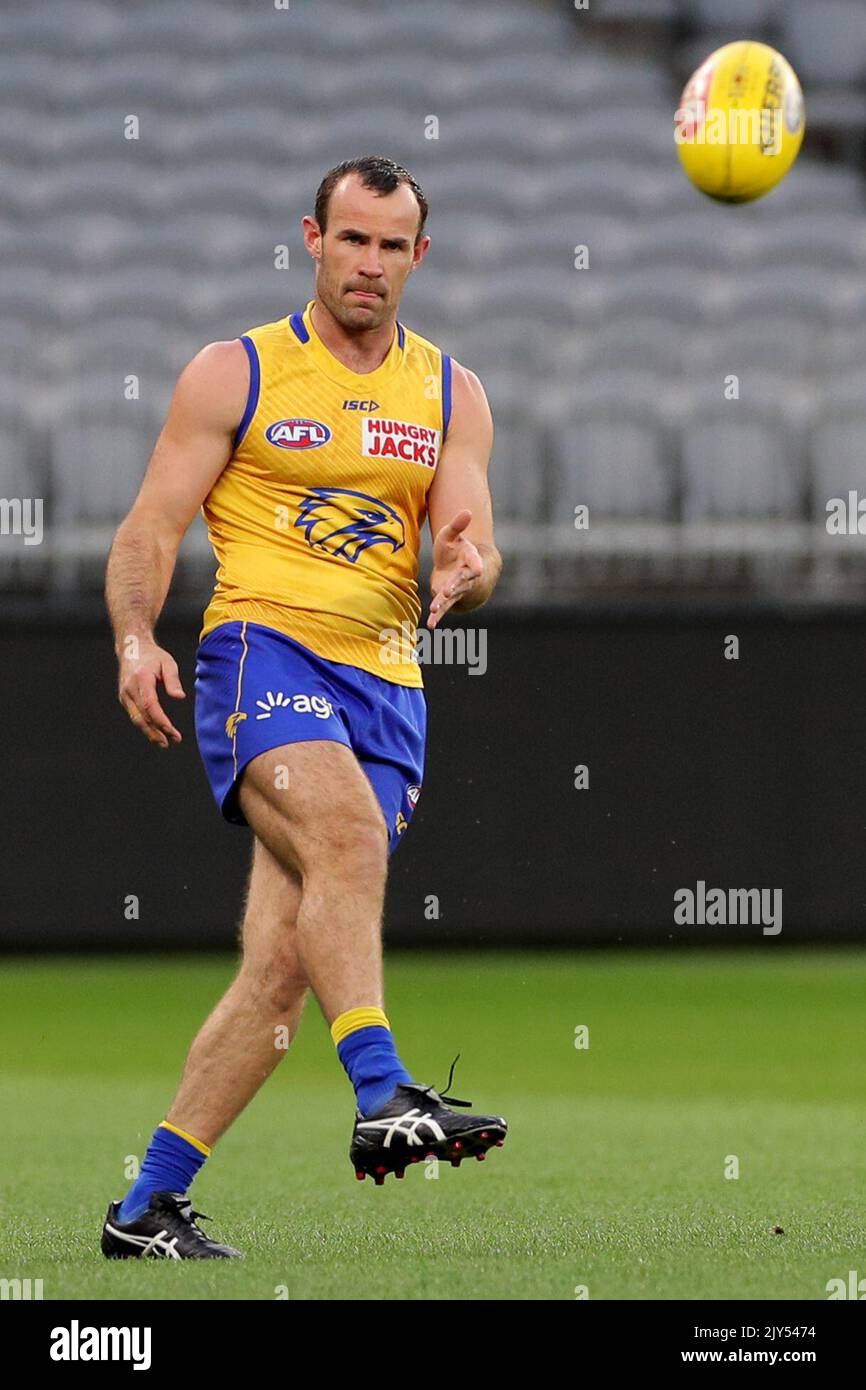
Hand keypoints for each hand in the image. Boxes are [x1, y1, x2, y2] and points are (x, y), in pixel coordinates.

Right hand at [118, 639, 185, 747]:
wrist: (132, 648)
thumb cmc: (153, 656)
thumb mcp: (168, 662)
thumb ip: (173, 680)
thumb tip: (179, 697)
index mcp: (141, 679)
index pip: (150, 706)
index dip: (161, 722)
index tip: (173, 732)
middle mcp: (129, 689)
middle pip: (142, 716)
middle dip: (156, 732)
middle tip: (170, 742)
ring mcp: (125, 695)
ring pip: (136, 719)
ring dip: (150, 732)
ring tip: (164, 742)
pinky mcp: (124, 698)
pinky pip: (135, 715)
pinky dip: (145, 725)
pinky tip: (155, 732)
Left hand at [427, 508, 483, 629]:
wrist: (458, 567)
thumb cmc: (455, 548)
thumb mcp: (452, 534)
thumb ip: (458, 525)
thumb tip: (467, 510)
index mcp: (470, 559)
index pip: (474, 562)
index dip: (476, 565)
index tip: (478, 570)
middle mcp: (465, 576)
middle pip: (461, 582)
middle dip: (455, 586)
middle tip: (448, 591)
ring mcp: (457, 588)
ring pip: (451, 597)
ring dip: (443, 603)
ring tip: (435, 609)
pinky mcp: (447, 597)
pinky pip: (443, 608)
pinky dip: (437, 616)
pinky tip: (430, 625)